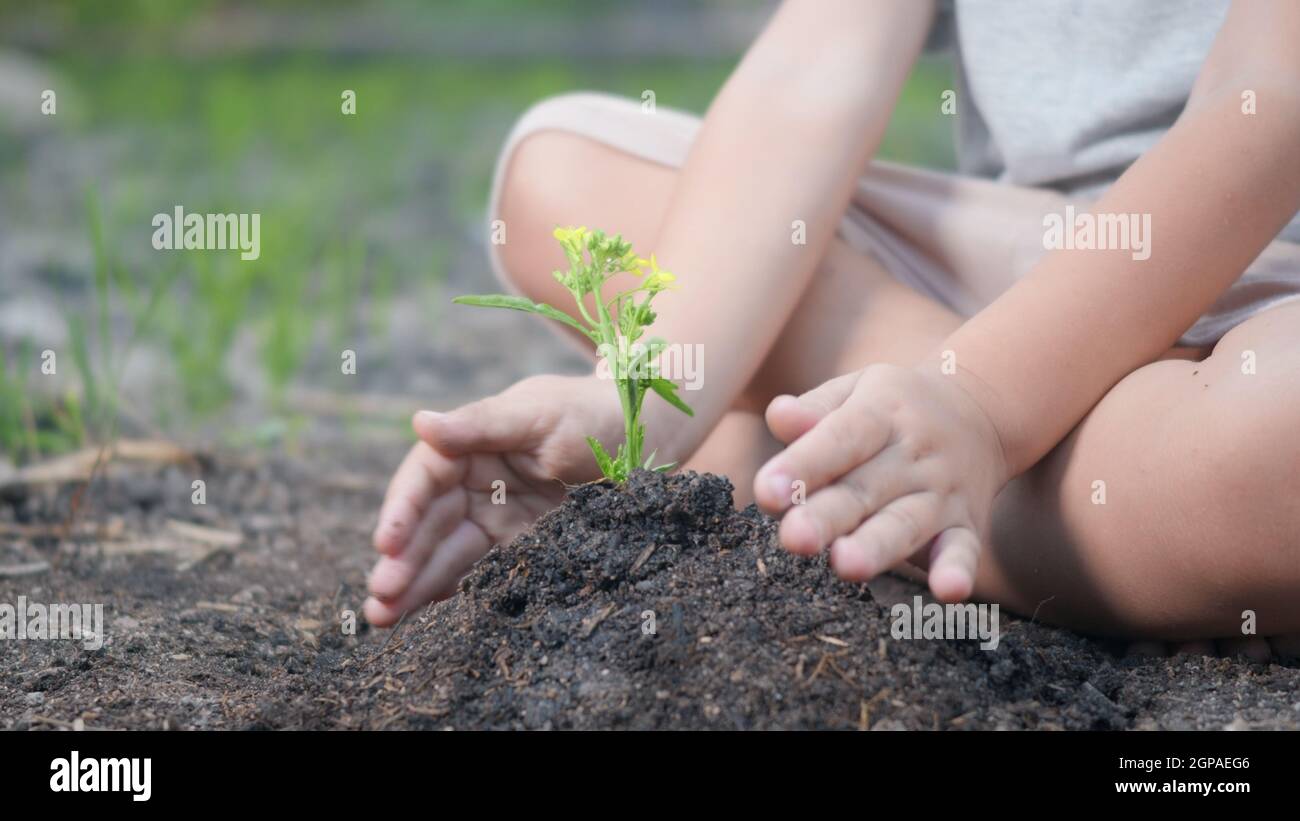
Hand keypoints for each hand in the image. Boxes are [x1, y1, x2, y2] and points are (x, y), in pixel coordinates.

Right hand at [364, 374, 621, 625]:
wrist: (648, 437)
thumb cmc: (591, 413)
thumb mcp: (539, 413)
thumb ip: (481, 423)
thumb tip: (419, 422)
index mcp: (470, 445)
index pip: (423, 480)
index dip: (400, 512)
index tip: (385, 545)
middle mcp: (475, 483)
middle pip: (428, 525)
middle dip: (401, 564)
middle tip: (378, 602)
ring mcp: (496, 517)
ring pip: (447, 555)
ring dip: (415, 586)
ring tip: (383, 620)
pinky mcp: (521, 547)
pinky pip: (481, 573)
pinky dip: (452, 595)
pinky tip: (427, 620)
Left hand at [753, 363, 1008, 602]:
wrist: (982, 411)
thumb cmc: (894, 408)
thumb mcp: (857, 390)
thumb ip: (816, 409)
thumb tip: (777, 415)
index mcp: (881, 414)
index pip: (840, 438)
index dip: (803, 465)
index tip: (766, 491)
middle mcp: (914, 455)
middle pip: (865, 488)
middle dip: (828, 516)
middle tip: (794, 538)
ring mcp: (942, 493)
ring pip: (906, 523)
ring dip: (877, 546)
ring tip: (845, 565)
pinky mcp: (964, 526)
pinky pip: (963, 551)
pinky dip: (957, 571)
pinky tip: (948, 591)